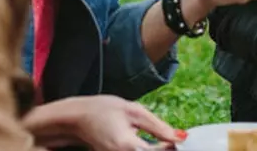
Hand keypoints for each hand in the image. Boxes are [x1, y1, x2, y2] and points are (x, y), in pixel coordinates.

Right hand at [22, 95, 184, 150]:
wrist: (76, 117)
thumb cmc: (102, 110)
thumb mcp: (134, 111)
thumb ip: (158, 127)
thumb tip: (180, 137)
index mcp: (129, 147)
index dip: (172, 147)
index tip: (179, 139)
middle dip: (163, 149)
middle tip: (169, 141)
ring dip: (154, 150)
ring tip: (160, 142)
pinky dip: (144, 150)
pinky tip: (147, 144)